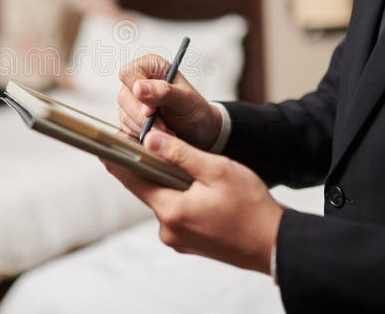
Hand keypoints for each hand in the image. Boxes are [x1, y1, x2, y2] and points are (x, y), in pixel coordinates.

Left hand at [104, 130, 282, 273]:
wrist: (276, 244)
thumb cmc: (251, 207)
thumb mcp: (216, 170)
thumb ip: (181, 154)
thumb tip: (150, 140)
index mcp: (171, 210)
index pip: (133, 179)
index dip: (119, 158)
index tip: (108, 142)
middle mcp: (168, 229)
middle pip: (148, 189)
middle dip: (152, 167)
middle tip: (158, 143)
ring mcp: (177, 239)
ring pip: (164, 200)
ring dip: (171, 183)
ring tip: (193, 168)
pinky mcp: (189, 243)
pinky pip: (176, 213)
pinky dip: (182, 198)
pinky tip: (201, 190)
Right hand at [117, 54, 221, 148]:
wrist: (200, 132)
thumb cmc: (195, 110)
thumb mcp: (185, 99)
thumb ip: (164, 91)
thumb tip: (139, 87)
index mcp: (151, 67)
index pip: (128, 73)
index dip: (136, 92)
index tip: (151, 110)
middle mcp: (138, 82)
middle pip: (123, 98)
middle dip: (143, 117)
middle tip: (163, 127)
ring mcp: (131, 102)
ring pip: (124, 116)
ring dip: (145, 129)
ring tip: (166, 131)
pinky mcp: (129, 120)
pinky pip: (125, 131)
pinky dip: (141, 137)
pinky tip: (157, 136)